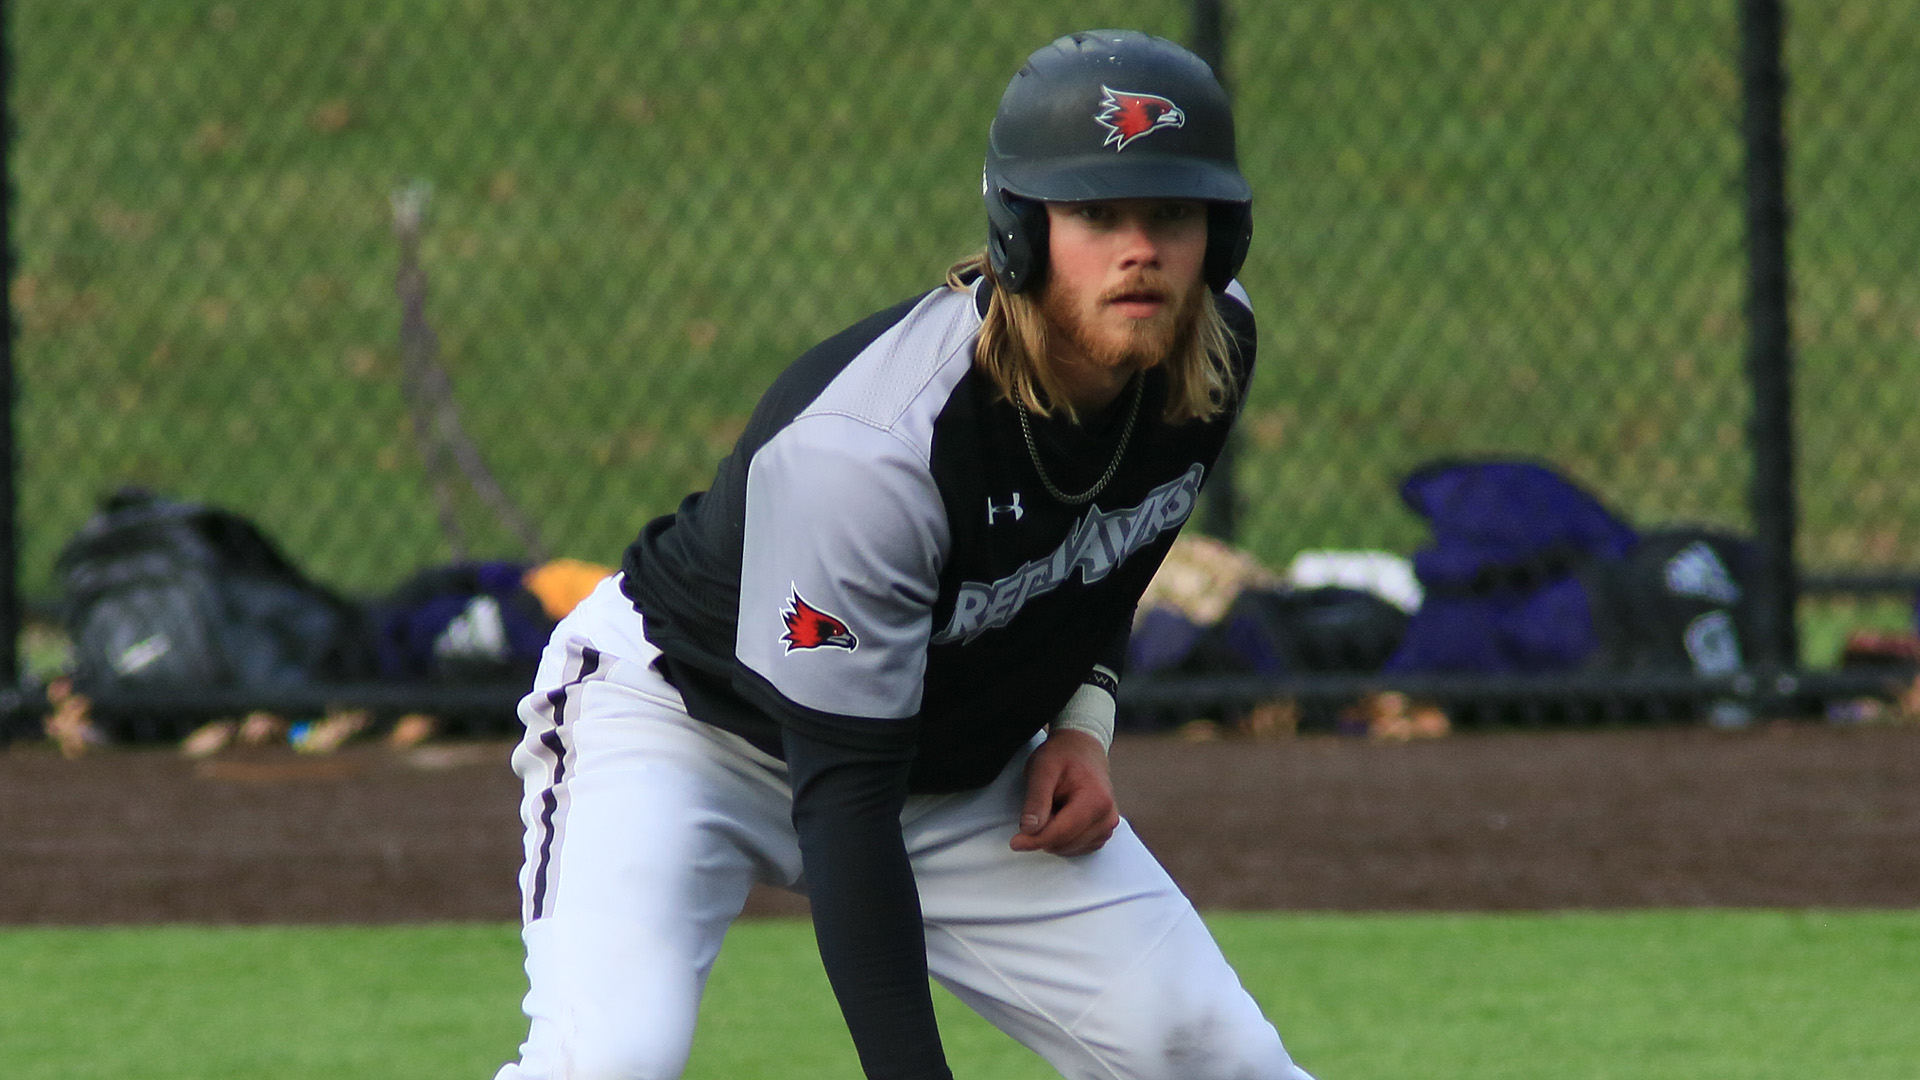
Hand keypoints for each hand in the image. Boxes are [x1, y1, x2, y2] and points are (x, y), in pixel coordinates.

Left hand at [1010, 728, 1119, 855]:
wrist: (1081, 748)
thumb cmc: (1061, 756)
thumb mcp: (1041, 770)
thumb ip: (1036, 800)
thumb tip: (1029, 830)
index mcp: (1096, 801)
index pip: (1062, 833)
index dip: (1035, 840)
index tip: (1015, 842)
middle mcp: (1107, 817)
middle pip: (1065, 843)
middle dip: (1043, 835)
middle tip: (1035, 810)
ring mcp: (1107, 826)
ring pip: (1070, 848)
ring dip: (1053, 836)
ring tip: (1051, 807)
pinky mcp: (1103, 831)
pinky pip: (1077, 847)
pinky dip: (1062, 838)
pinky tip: (1059, 816)